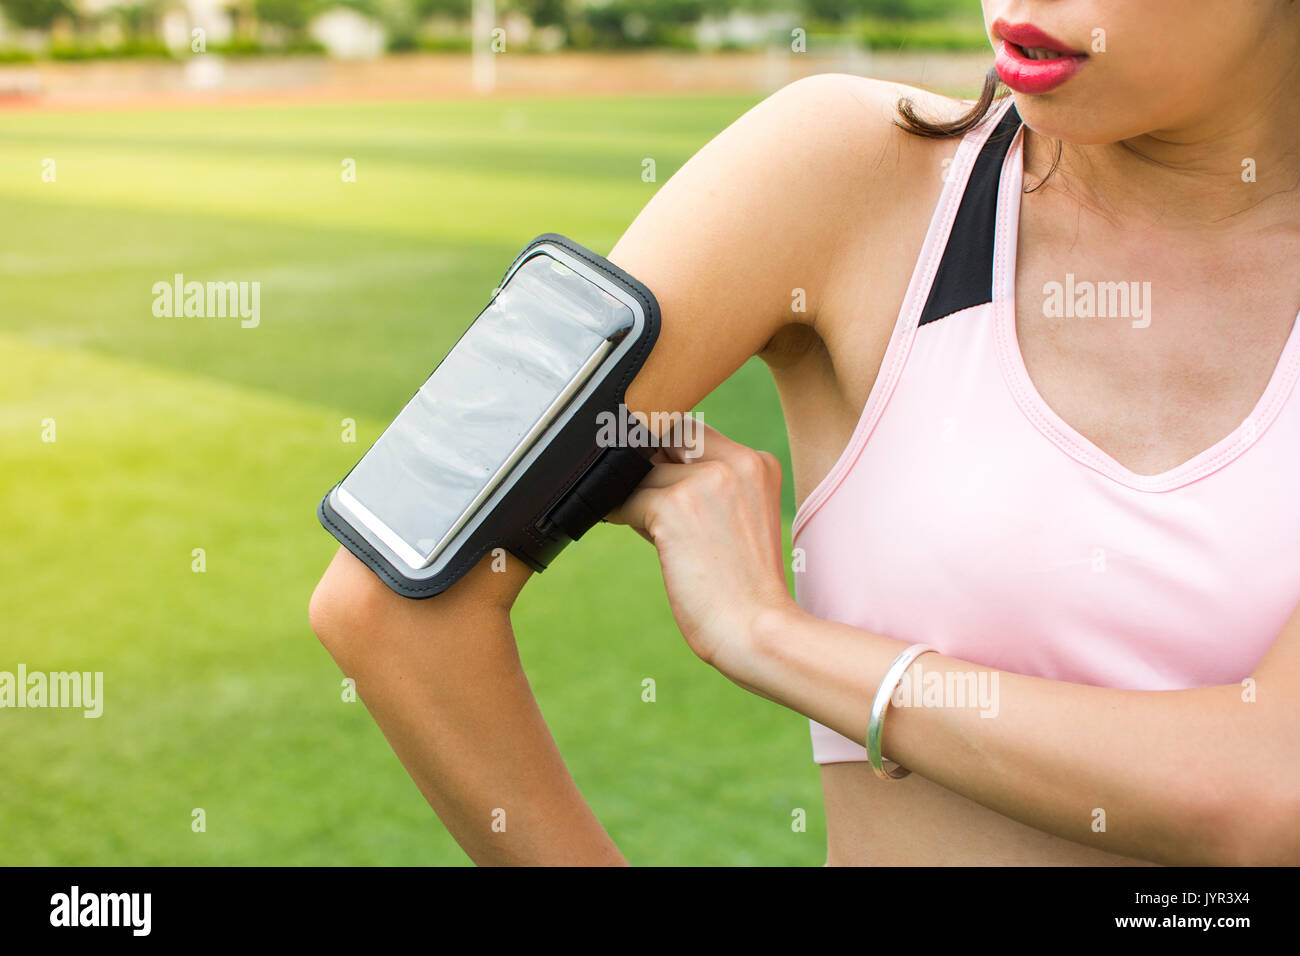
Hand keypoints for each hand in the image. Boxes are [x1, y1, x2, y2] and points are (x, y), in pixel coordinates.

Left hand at [605, 421, 795, 683]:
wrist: (756, 630)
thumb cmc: (746, 587)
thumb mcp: (741, 518)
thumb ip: (707, 485)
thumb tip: (647, 467)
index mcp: (757, 463)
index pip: (695, 430)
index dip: (667, 450)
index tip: (653, 472)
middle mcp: (735, 462)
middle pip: (666, 439)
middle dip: (647, 465)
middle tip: (641, 497)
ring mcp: (704, 482)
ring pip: (643, 472)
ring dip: (635, 496)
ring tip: (642, 525)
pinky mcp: (673, 506)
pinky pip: (627, 499)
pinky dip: (618, 512)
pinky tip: (617, 522)